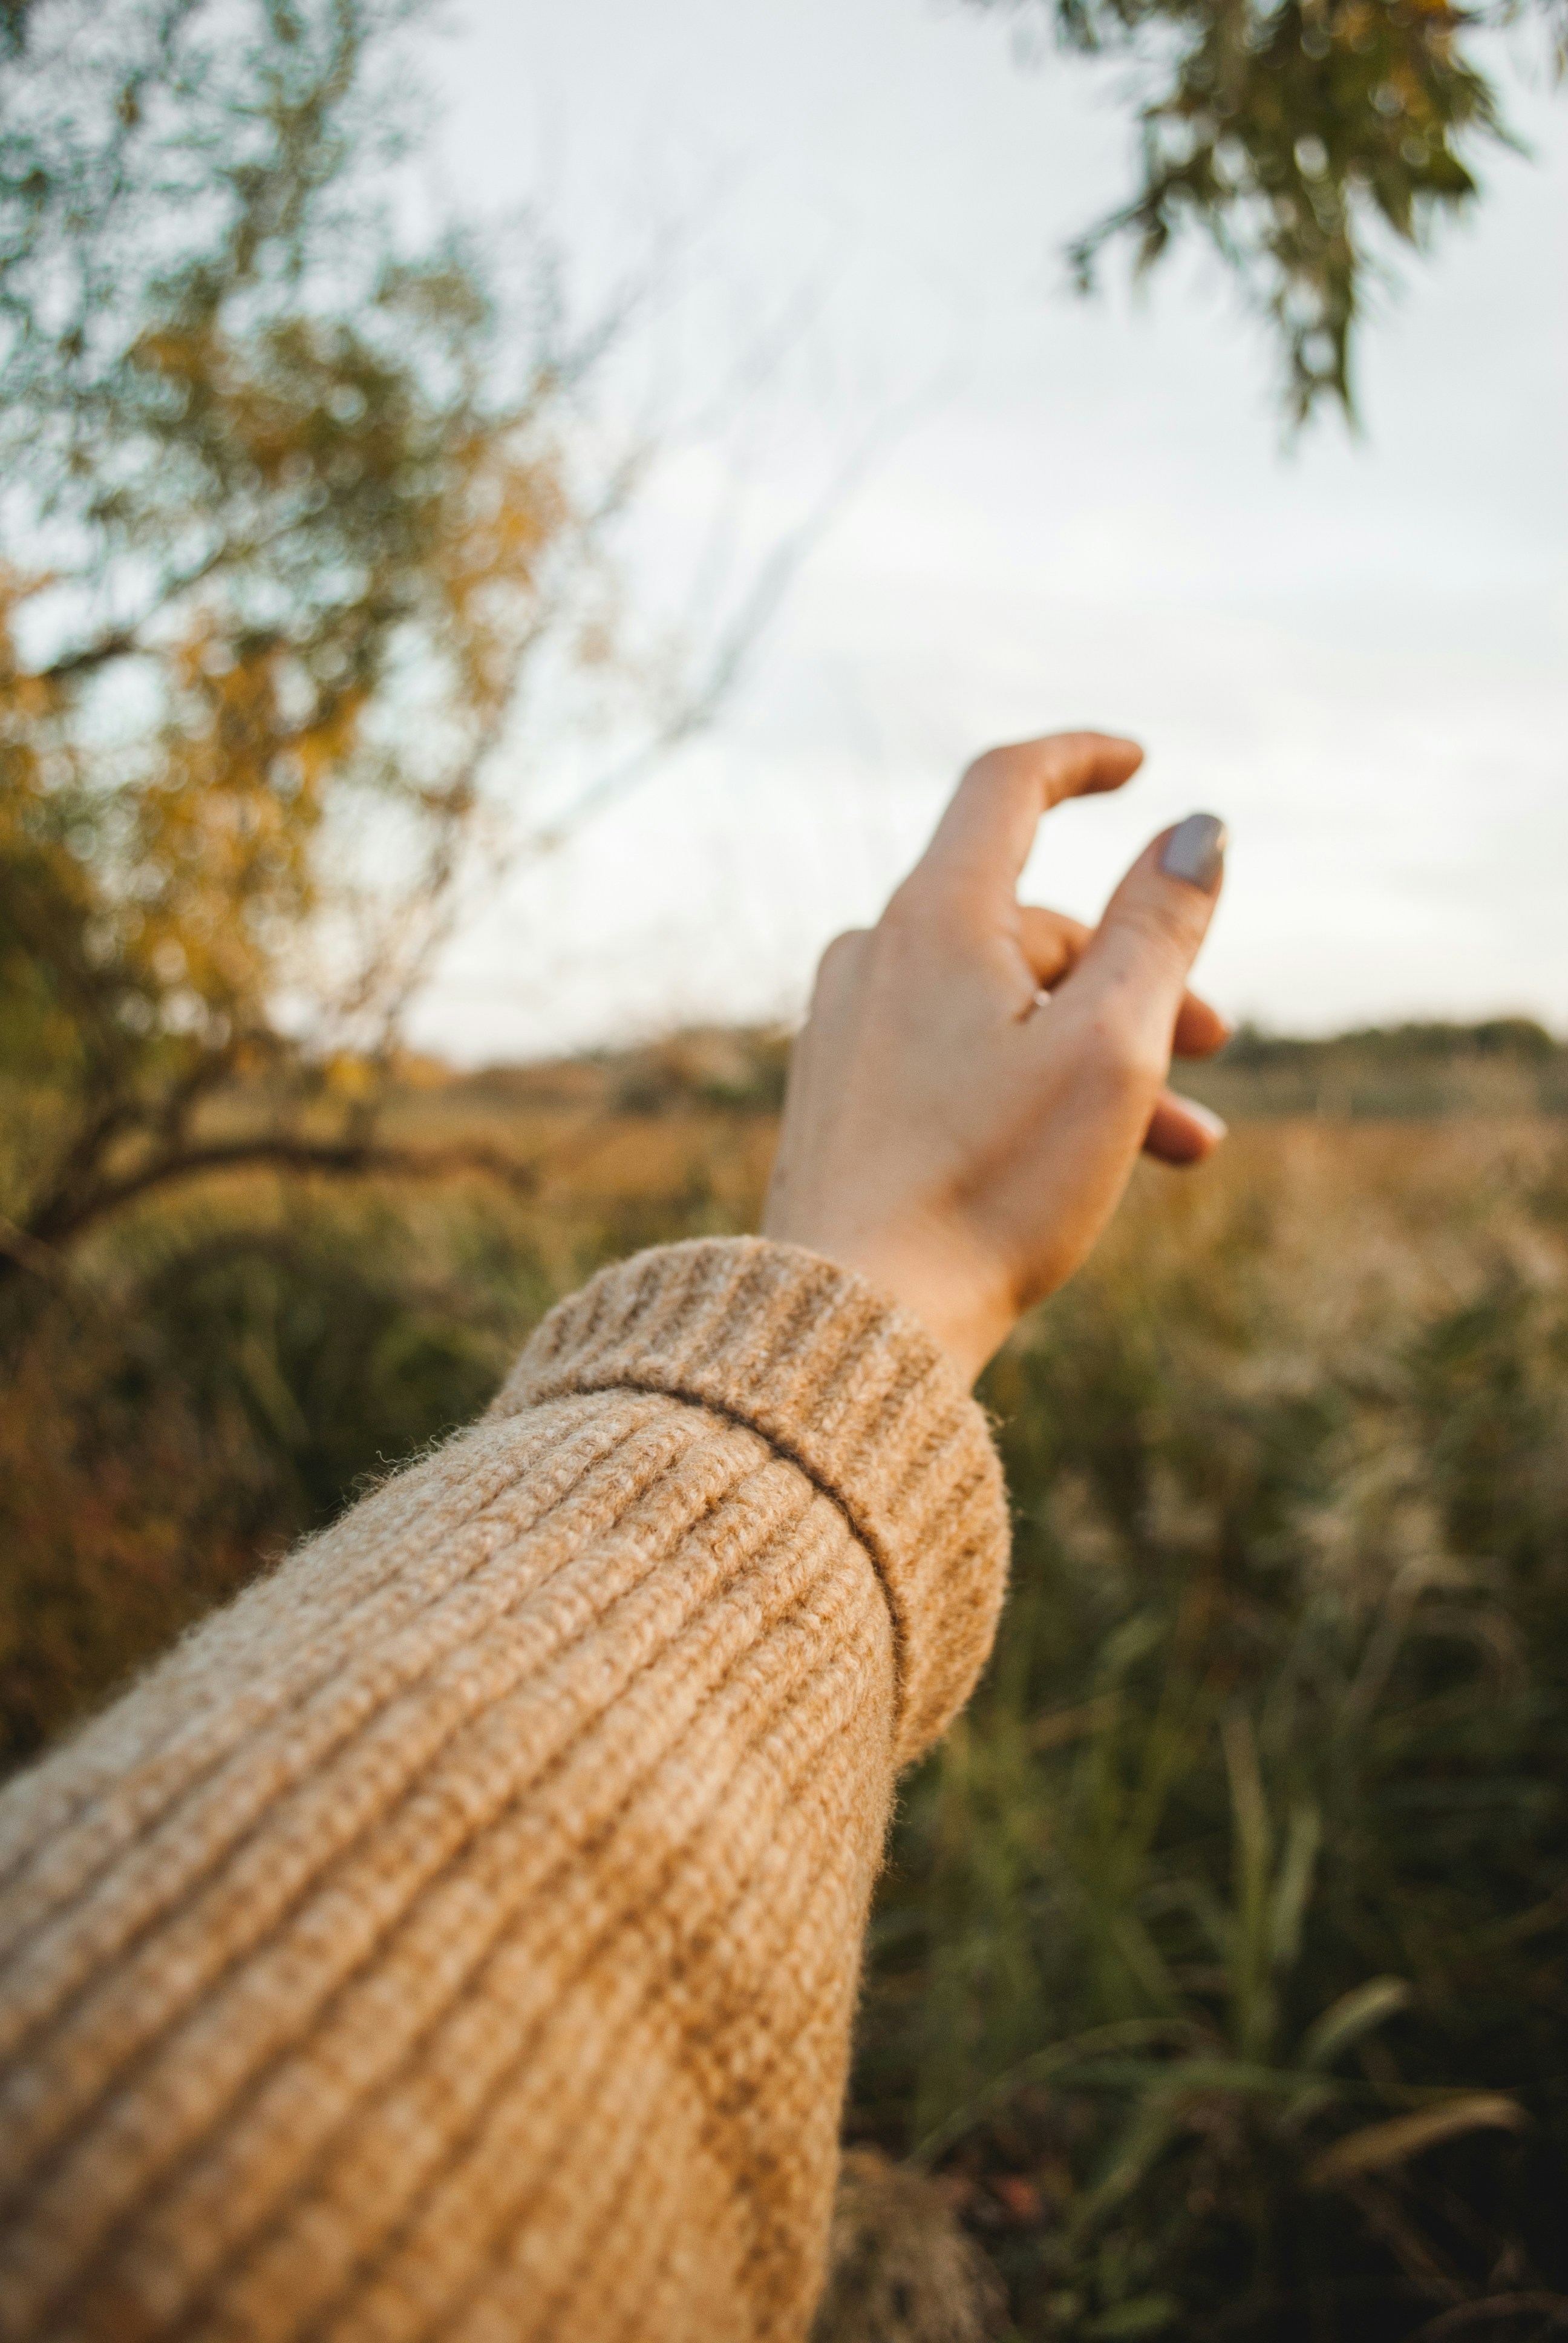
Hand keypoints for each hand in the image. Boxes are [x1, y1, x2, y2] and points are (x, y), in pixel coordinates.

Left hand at [762, 732, 1228, 1380]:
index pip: (1006, 787)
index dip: (1080, 761)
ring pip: (1001, 1005)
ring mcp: (847, 1029)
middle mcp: (874, 956)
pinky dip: (1030, 1085)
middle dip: (1134, 972)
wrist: (849, 1321)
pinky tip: (1090, 1162)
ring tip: (1184, 1142)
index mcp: (933, 920)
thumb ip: (1160, 927)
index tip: (1138, 766)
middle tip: (1216, 1043)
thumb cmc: (988, 1187)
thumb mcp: (1110, 1047)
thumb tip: (1196, 828)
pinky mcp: (841, 1098)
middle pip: (1025, 924)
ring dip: (1097, 1052)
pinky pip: (954, 1058)